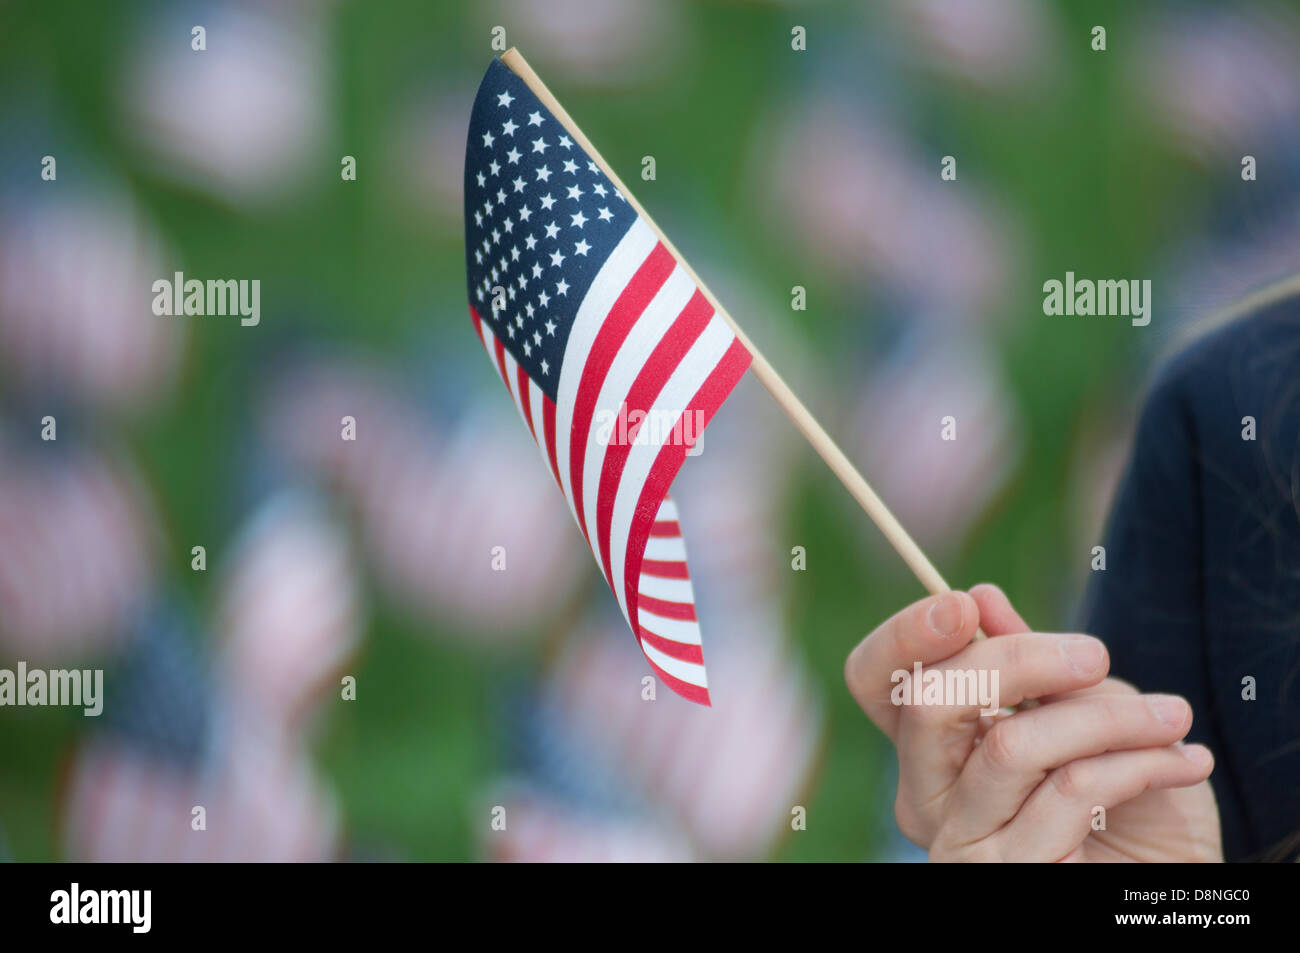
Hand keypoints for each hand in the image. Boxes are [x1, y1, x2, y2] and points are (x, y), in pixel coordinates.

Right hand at [844, 584, 1222, 861]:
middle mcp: (927, 793)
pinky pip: (1067, 792)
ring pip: (1010, 745)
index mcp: (932, 744)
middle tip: (1096, 654)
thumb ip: (1035, 666)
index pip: (875, 679)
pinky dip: (1137, 764)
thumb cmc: (1128, 795)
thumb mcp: (1088, 708)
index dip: (903, 636)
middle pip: (929, 703)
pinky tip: (1185, 763)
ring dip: (1106, 718)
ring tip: (1171, 714)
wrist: (1178, 874)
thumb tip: (982, 599)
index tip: (965, 604)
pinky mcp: (1010, 875)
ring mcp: (960, 841)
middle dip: (1015, 659)